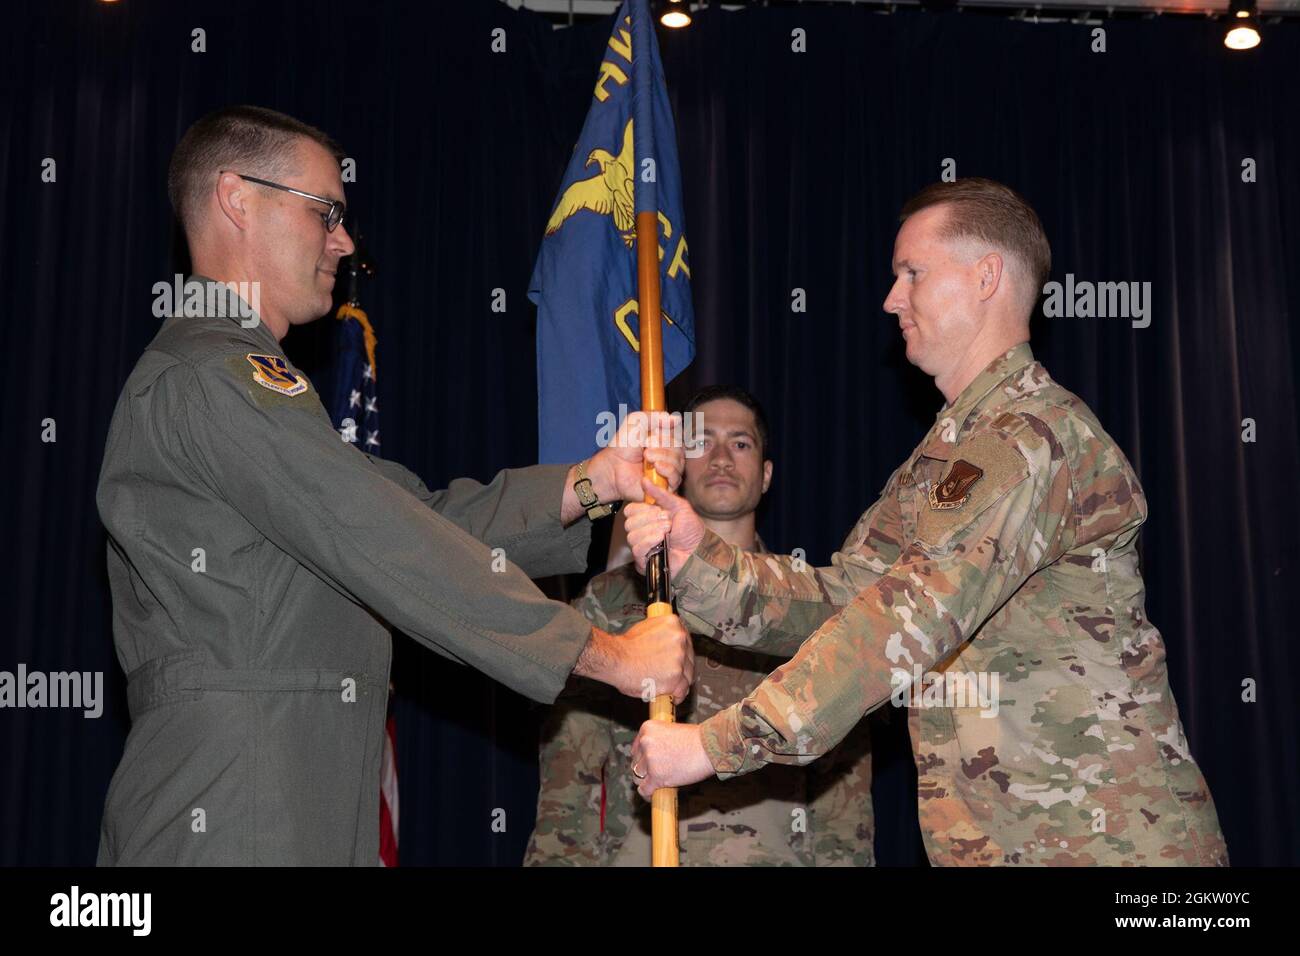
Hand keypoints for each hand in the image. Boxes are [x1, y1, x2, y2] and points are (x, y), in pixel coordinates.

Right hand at [574, 616, 693, 704]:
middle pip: (689, 659)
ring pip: (688, 675)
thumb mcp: (646, 628)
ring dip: (681, 682)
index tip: (680, 660)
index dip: (683, 653)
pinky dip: (678, 695)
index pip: (686, 641)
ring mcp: (679, 658)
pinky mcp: (675, 676)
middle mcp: (680, 639)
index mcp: (673, 624)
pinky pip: (682, 689)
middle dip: (683, 668)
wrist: (616, 659)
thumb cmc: (625, 647)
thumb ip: (662, 634)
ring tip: (671, 687)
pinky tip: (673, 697)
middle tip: (673, 675)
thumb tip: (666, 642)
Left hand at [592, 411, 684, 502]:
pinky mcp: (664, 488)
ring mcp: (668, 472)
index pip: (679, 435)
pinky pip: (674, 480)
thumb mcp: (635, 422)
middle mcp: (669, 456)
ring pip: (678, 464)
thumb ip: (655, 417)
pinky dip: (663, 475)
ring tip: (646, 459)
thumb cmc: (622, 446)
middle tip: (646, 449)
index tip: (654, 432)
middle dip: (662, 447)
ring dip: (662, 459)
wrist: (612, 468)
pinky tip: (649, 474)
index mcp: (665, 441)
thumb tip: (677, 419)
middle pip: (679, 450)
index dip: (668, 433)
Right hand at [624, 478, 704, 576]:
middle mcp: (642, 531)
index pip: (630, 510)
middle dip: (650, 520)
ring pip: (632, 535)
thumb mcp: (678, 506)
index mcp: (647, 517)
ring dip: (651, 531)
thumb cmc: (690, 529)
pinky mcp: (643, 560)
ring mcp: (642, 546)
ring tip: (667, 532)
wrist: (699, 550)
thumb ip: (661, 493)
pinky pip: (636, 549)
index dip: (642, 509)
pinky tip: (661, 541)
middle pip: (629, 522)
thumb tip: (644, 480)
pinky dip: (649, 542)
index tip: (659, 509)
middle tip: (668, 521)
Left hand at [629, 720, 714, 798]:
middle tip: (656, 775)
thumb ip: (659, 741)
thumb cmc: (697, 739)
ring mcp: (650, 759)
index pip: (636, 748)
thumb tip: (651, 756)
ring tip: (655, 785)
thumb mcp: (672, 731)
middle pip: (636, 763)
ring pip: (637, 777)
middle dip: (645, 770)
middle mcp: (645, 742)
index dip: (642, 758)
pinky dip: (647, 794)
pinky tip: (653, 794)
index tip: (648, 764)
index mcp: (647, 728)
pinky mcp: (656, 776)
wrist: (710, 747)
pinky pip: (644, 789)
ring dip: (646, 782)